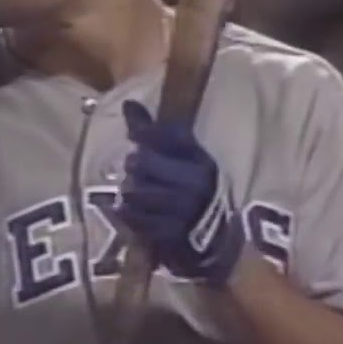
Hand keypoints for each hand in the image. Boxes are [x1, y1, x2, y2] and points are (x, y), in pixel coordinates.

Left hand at [116, 100, 245, 286]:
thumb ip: (155, 131)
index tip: (136, 140)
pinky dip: (127, 212)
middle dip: (134, 165)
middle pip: (141, 162)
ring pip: (133, 190)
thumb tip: (127, 104)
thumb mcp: (187, 158)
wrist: (215, 239)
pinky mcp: (168, 234)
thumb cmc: (196, 189)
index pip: (162, 136)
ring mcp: (181, 211)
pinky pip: (132, 217)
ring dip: (129, 190)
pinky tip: (134, 210)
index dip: (143, 135)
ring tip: (136, 192)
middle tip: (137, 171)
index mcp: (201, 161)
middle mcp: (194, 184)